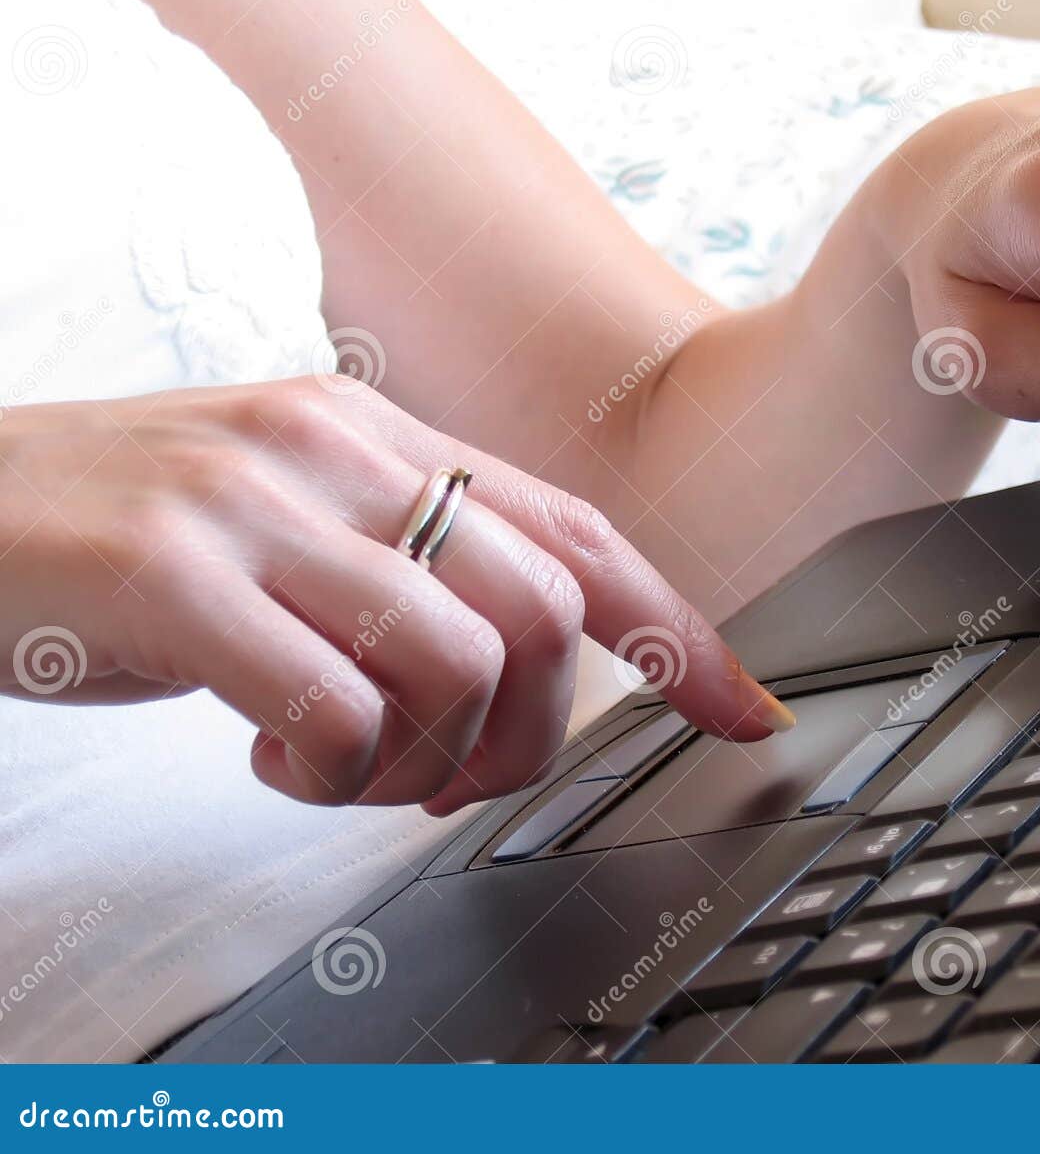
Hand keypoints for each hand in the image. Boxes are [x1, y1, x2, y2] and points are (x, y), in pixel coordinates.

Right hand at [0, 377, 791, 813]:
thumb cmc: (121, 534)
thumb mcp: (287, 522)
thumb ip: (404, 564)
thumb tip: (523, 666)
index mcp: (380, 436)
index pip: (579, 530)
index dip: (677, 630)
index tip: (742, 708)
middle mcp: (337, 450)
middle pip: (548, 610)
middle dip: (534, 734)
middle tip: (452, 777)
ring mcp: (259, 507)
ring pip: (464, 663)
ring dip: (428, 761)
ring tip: (348, 766)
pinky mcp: (177, 578)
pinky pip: (339, 712)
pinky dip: (332, 774)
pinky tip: (275, 760)